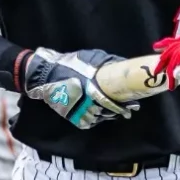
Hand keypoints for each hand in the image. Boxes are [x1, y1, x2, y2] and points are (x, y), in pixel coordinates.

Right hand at [20, 48, 136, 129]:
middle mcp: (85, 101)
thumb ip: (106, 62)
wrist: (44, 76)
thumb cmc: (68, 64)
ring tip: (115, 112)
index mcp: (90, 86)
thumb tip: (122, 64)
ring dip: (108, 115)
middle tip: (128, 111)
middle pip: (107, 111)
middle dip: (118, 111)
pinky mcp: (72, 117)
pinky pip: (89, 122)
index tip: (134, 106)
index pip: (110, 100)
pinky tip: (100, 114)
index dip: (123, 105)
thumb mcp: (89, 58)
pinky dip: (96, 119)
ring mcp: (78, 111)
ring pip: (100, 118)